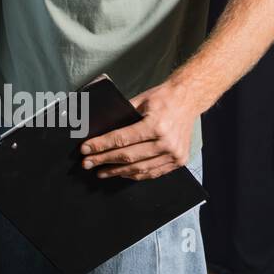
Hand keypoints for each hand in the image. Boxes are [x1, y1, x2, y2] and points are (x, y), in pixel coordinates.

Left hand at [79, 80, 199, 179]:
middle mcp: (167, 142)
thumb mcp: (140, 100)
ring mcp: (174, 154)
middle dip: (104, 160)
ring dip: (118, 171)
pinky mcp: (179, 160)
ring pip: (140, 168)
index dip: (101, 146)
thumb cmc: (163, 98)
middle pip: (128, 156)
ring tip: (101, 171)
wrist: (188, 100)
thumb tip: (100, 130)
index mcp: (156, 126)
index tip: (85, 149)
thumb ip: (123, 116)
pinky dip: (136, 174)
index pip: (121, 139)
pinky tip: (122, 173)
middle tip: (87, 163)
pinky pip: (154, 172)